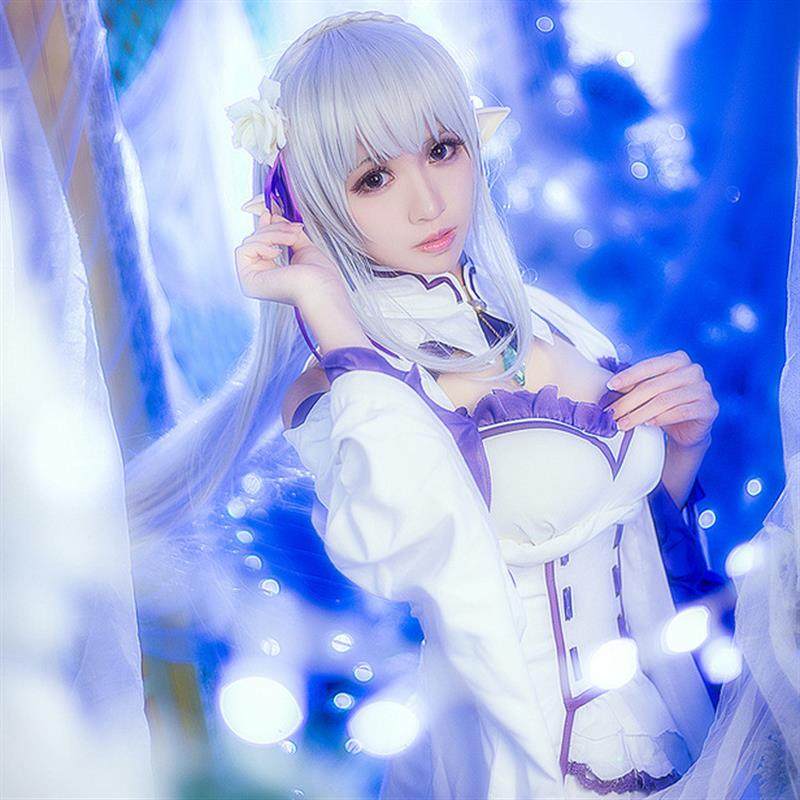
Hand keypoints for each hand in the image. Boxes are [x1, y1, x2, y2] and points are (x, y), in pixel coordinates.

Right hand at [235, 193, 344, 307]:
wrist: (321, 288)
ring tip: (291, 240)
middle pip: (255, 240)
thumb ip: (285, 233)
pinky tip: (277, 253)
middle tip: (293, 231)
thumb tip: (271, 215)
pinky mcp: (247, 280)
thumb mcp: (302, 247)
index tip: (269, 212)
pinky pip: (243, 250)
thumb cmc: (319, 276)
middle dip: (275, 229)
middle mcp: (259, 279)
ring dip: (273, 235)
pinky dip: (261, 245)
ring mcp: (252, 281)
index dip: (263, 227)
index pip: (258, 245)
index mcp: (271, 274)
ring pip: (250, 242)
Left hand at [606, 349, 718, 448]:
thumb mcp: (648, 391)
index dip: (628, 376)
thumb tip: (610, 386)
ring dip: (639, 414)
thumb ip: (635, 384)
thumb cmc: (665, 405)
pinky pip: (681, 412)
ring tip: (623, 424)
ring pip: (664, 400)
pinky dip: (661, 418)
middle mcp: (693, 370)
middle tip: (611, 413)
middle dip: (628, 401)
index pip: (648, 366)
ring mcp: (704, 388)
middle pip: (653, 386)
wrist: (688, 429)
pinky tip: (647, 424)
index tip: (609, 386)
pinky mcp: (709, 407)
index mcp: (677, 359)